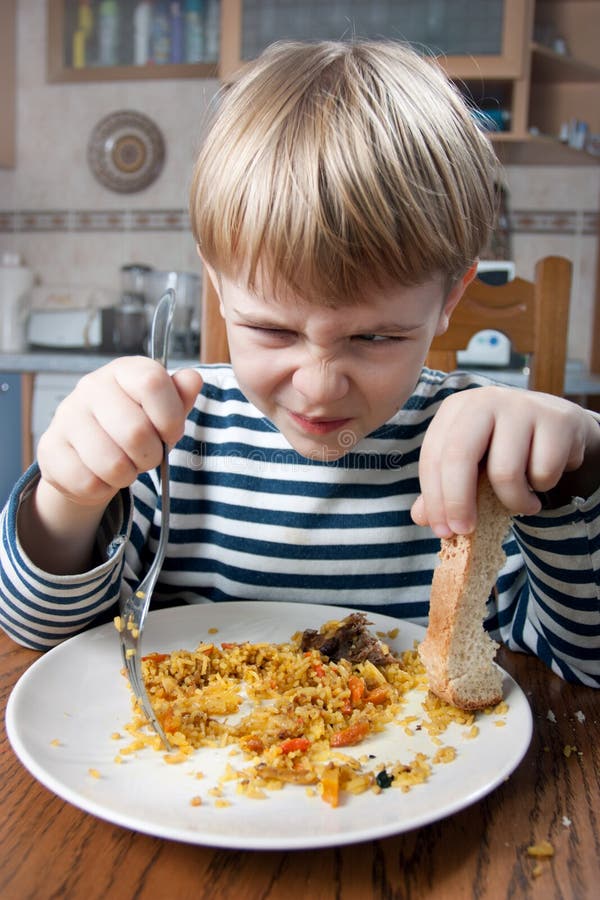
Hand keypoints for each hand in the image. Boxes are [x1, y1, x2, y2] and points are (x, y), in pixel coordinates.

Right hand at [37, 357, 202, 509]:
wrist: (86, 449)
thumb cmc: (132, 424)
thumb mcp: (161, 408)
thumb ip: (180, 396)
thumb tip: (192, 379)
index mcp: (123, 371)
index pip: (152, 383)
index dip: (170, 417)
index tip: (171, 433)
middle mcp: (90, 387)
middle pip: (135, 431)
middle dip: (151, 455)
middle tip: (147, 456)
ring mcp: (66, 416)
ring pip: (113, 463)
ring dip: (128, 475)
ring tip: (126, 466)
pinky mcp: (50, 448)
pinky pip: (88, 483)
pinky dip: (103, 489)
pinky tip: (102, 476)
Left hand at [411, 386, 599, 536]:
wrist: (559, 426)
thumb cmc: (505, 447)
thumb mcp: (472, 463)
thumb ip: (444, 489)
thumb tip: (420, 517)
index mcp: (456, 408)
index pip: (433, 455)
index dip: (435, 498)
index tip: (443, 531)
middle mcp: (485, 400)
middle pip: (459, 456)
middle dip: (458, 502)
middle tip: (466, 531)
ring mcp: (522, 406)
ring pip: (505, 472)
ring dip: (514, 501)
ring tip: (523, 504)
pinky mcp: (557, 420)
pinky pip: (543, 472)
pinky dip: (542, 488)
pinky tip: (543, 481)